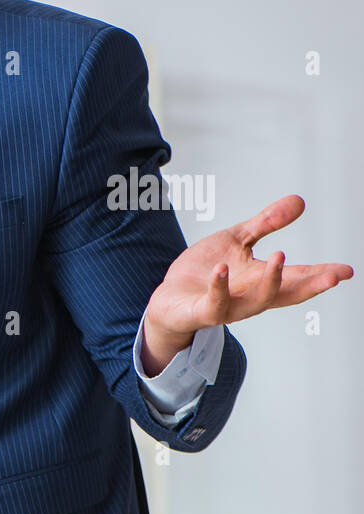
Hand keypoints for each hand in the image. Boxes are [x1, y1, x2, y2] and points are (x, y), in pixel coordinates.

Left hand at [142, 194, 352, 373]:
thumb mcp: (236, 241)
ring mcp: (227, 308)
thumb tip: (299, 201)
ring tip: (280, 255)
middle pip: (286, 295)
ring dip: (271, 281)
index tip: (346, 271)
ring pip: (256, 302)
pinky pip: (214, 304)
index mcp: (259, 280)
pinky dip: (219, 288)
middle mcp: (248, 297)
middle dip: (311, 286)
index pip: (296, 278)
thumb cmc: (203, 272)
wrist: (168, 299)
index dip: (321, 275)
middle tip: (334, 276)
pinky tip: (222, 269)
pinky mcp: (202, 312)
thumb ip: (265, 224)